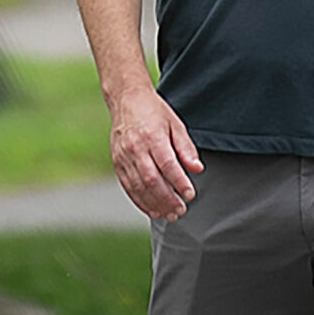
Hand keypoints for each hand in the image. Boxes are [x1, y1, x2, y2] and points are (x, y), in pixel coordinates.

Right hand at [107, 86, 202, 219]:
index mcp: (152, 137)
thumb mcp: (176, 124)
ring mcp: (123, 157)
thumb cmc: (154, 112)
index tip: (190, 194)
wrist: (126, 100)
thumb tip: (197, 169)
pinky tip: (152, 210)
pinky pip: (127, 186)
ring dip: (154, 204)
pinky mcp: (117, 163)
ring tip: (168, 214)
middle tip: (180, 210)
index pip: (167, 165)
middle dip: (167, 199)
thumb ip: (186, 148)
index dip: (179, 182)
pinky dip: (139, 201)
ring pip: (138, 186)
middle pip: (151, 180)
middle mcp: (136, 148)